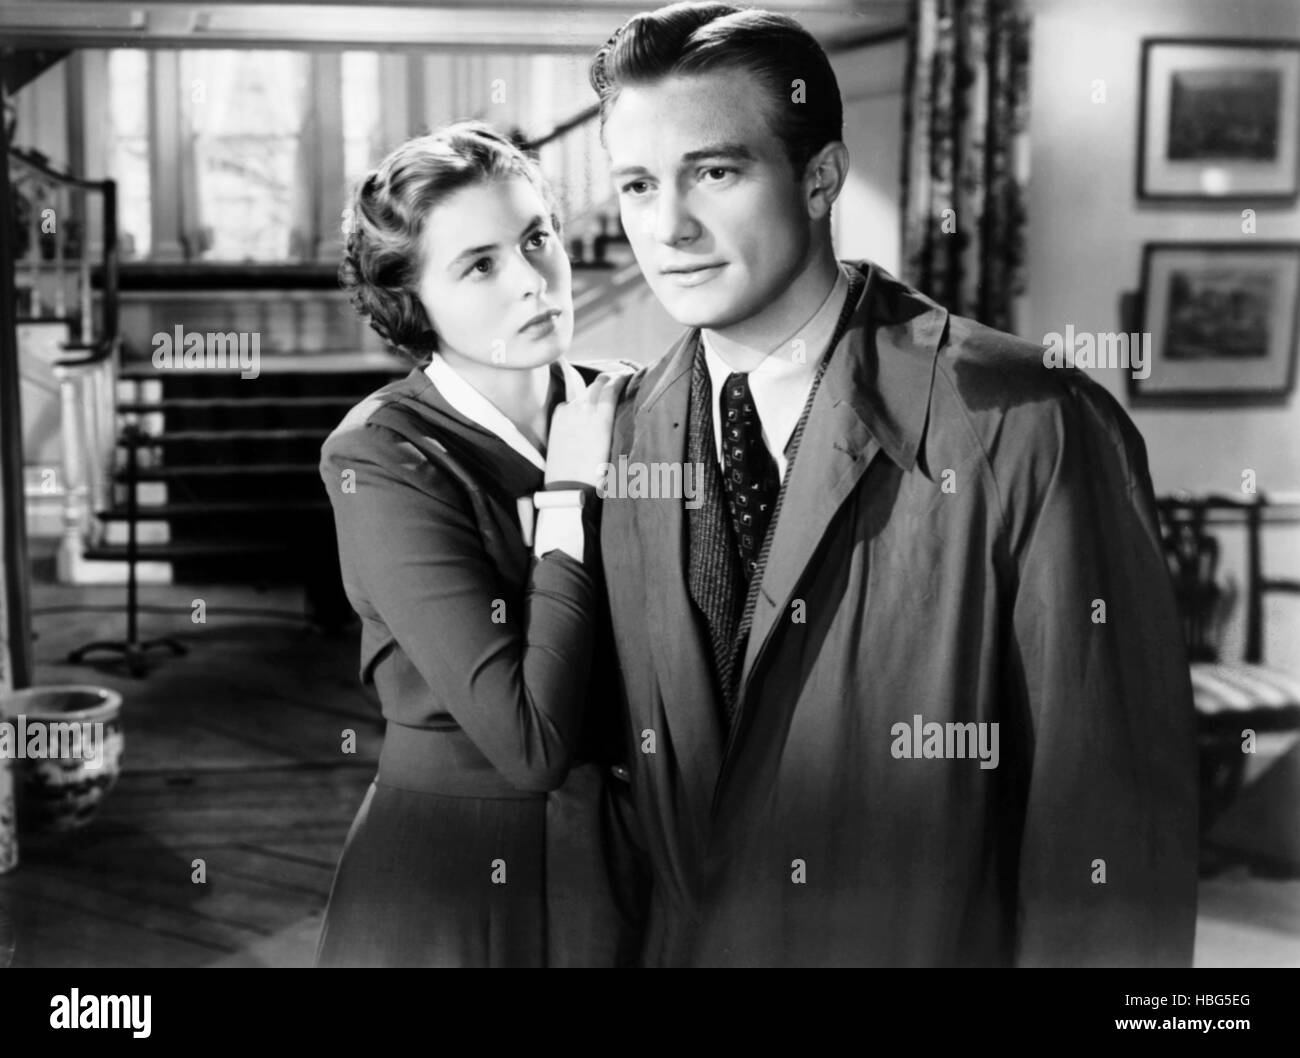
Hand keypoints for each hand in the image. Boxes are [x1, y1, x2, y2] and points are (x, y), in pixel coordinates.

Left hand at [545, 373, 624, 488]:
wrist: (568, 486)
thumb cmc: (596, 473)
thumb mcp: (613, 446)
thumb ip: (615, 421)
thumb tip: (621, 408)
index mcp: (602, 417)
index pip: (612, 385)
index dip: (621, 378)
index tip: (627, 378)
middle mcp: (584, 408)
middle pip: (598, 383)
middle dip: (608, 380)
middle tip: (616, 382)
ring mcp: (568, 411)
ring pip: (584, 392)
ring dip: (593, 393)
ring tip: (600, 401)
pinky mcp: (557, 417)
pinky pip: (570, 403)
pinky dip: (578, 404)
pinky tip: (582, 414)